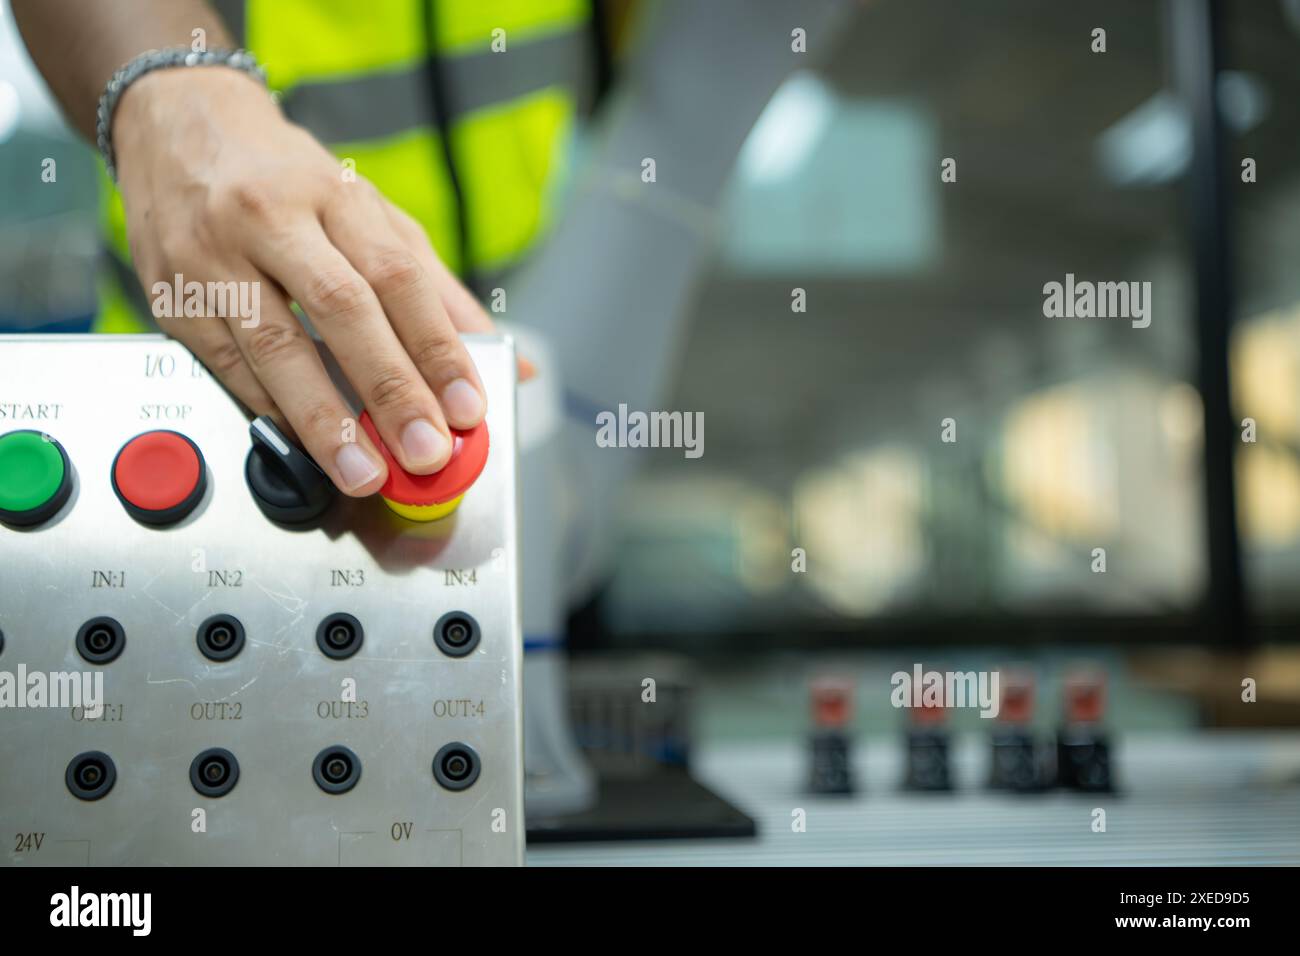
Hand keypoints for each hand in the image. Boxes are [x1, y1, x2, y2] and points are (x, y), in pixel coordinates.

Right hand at [113, 67, 497, 495]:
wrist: (178, 127)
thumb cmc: (288, 180)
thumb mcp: (371, 214)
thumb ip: (437, 291)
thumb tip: (509, 360)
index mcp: (336, 195)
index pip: (398, 277)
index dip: (437, 348)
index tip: (466, 408)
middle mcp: (272, 219)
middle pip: (341, 311)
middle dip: (390, 390)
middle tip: (424, 451)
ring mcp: (215, 257)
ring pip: (276, 346)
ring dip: (325, 420)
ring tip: (363, 471)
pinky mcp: (173, 296)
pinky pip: (230, 365)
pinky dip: (273, 411)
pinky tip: (306, 446)